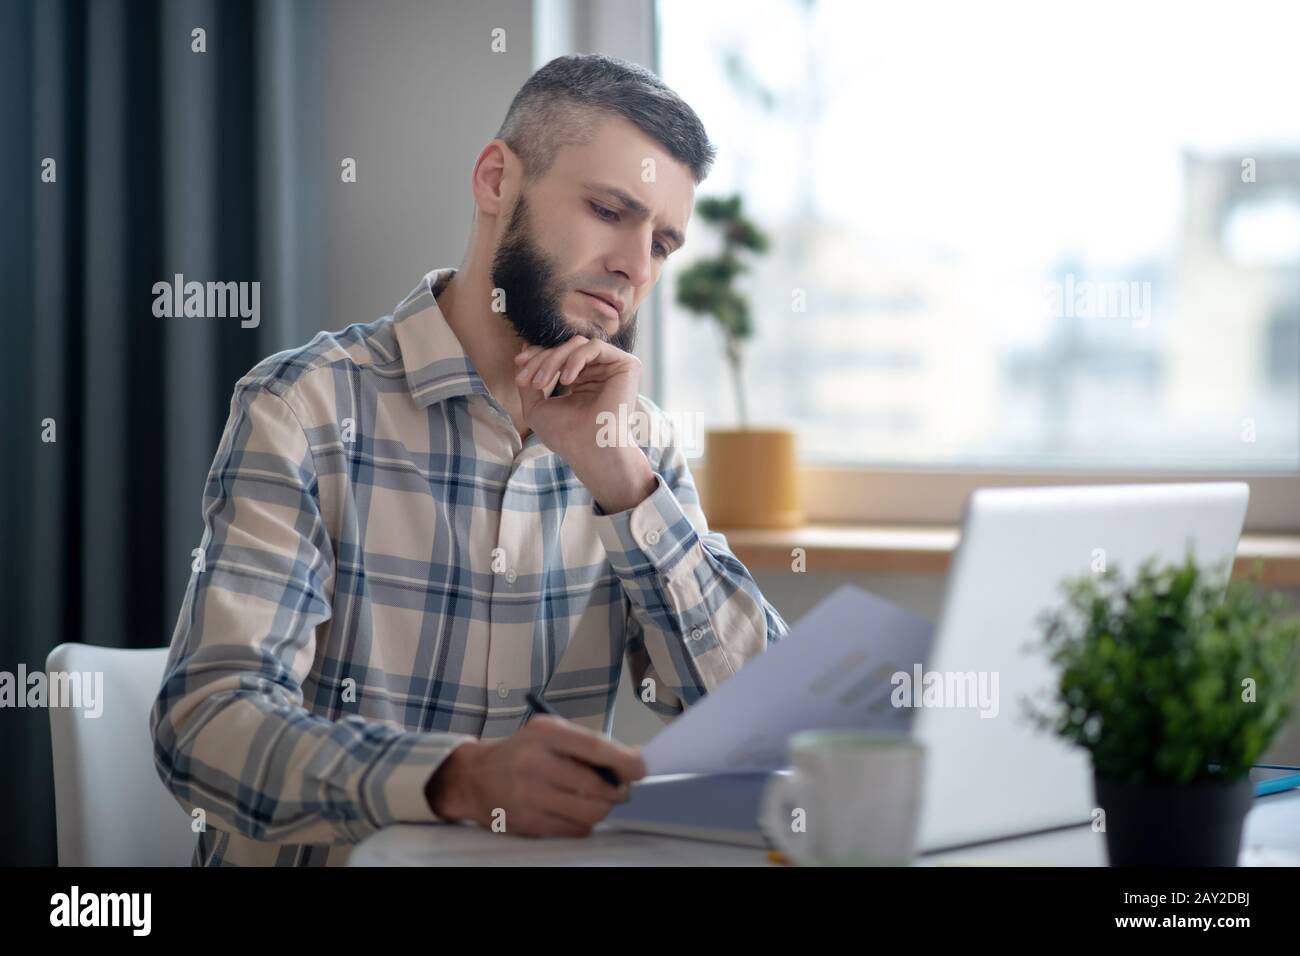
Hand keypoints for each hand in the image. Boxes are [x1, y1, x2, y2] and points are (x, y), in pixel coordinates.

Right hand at [428, 716, 646, 836]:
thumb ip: (589, 744)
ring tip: (598, 798)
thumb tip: (635, 758)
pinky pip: (576, 829)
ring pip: (591, 812)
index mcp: (545, 733)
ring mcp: (530, 795)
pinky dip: (585, 821)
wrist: (476, 778)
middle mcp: (535, 763)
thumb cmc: (523, 752)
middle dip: (618, 790)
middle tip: (621, 788)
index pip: (594, 747)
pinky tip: (575, 809)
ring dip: (604, 808)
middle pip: (597, 786)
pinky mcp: (530, 821)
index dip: (624, 761)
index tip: (642, 768)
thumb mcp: (550, 733)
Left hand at [513, 337, 656, 513]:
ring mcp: (613, 367)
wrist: (590, 450)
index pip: (559, 355)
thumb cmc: (565, 435)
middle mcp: (599, 371)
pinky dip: (575, 360)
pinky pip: (595, 347)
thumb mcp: (536, 405)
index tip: (518, 363)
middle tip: (527, 380)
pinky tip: (567, 381)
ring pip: (577, 344)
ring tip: (541, 383)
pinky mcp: (627, 365)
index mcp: (582, 379)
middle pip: (565, 347)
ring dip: (553, 360)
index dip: (537, 355)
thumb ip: (529, 380)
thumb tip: (525, 350)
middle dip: (541, 359)